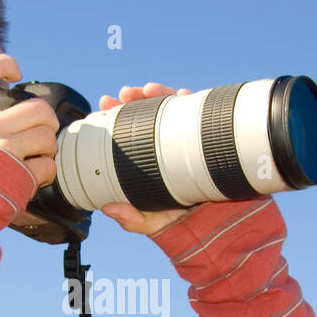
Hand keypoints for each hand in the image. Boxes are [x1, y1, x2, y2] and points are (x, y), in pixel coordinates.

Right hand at [0, 54, 59, 189]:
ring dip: (48, 150)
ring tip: (36, 160)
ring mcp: (5, 149)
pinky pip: (47, 166)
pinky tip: (33, 179)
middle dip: (46, 121)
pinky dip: (45, 174)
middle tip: (40, 133)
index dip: (6, 64)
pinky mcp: (18, 174)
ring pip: (47, 137)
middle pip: (38, 107)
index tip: (15, 74)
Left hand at [97, 82, 195, 234]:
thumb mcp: (151, 222)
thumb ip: (131, 218)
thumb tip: (108, 209)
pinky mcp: (207, 138)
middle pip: (147, 114)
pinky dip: (191, 101)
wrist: (211, 226)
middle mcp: (165, 145)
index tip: (105, 106)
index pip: (129, 131)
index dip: (116, 116)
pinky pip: (200, 115)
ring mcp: (185, 139)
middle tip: (124, 95)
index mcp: (147, 159)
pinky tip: (183, 95)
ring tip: (148, 91)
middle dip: (134, 99)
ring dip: (158, 94)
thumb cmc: (178, 221)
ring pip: (170, 108)